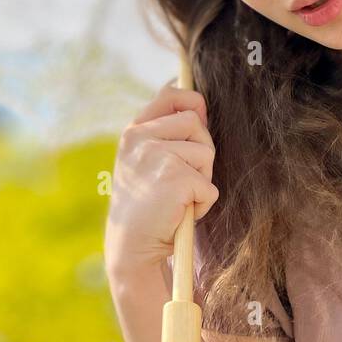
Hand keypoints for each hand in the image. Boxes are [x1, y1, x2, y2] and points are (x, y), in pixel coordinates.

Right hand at [105, 80, 217, 275]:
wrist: (131, 246)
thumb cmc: (146, 204)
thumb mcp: (145, 159)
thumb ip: (165, 132)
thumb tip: (200, 105)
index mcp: (134, 131)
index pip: (171, 95)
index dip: (192, 102)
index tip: (197, 116)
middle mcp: (141, 138)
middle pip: (196, 123)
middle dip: (200, 151)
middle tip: (182, 179)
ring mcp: (156, 156)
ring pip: (207, 154)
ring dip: (202, 180)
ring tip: (178, 198)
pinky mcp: (175, 179)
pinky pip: (209, 186)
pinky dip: (202, 205)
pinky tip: (180, 213)